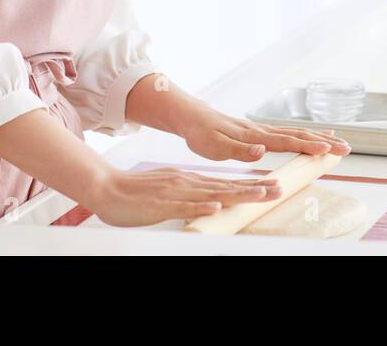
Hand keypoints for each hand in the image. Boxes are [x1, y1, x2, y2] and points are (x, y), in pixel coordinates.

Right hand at [88, 167, 285, 227]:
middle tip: (278, 188)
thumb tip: (210, 199)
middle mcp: (187, 183)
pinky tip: (216, 206)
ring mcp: (175, 192)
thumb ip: (189, 193)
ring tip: (260, 194)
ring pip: (212, 194)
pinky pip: (184, 206)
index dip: (250, 185)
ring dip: (238, 194)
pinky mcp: (161, 203)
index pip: (225, 183)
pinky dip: (201, 205)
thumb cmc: (136, 191)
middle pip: (226, 186)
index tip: (272, 186)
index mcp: (189, 180)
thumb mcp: (169, 188)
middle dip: (254, 189)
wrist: (107, 187)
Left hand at [180, 108, 351, 162]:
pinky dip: (305, 134)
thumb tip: (261, 151)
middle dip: (323, 141)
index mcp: (254, 137)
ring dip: (318, 137)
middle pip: (298, 135)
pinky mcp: (260, 132)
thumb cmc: (202, 135)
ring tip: (339, 141)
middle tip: (346, 148)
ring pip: (295, 132)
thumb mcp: (214, 147)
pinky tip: (313, 136)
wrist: (192, 118)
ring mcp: (262, 130)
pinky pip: (287, 133)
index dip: (307, 146)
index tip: (327, 149)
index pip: (286, 141)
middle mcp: (262, 131)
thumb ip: (238, 150)